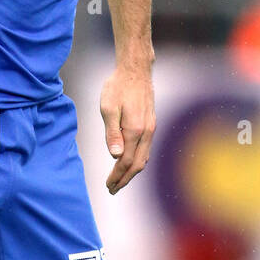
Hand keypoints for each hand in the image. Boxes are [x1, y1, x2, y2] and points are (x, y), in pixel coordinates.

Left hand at [99, 66, 155, 193]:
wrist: (136, 70)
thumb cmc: (118, 87)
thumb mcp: (108, 108)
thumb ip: (111, 133)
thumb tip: (114, 155)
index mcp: (134, 130)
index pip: (125, 161)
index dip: (116, 176)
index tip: (108, 185)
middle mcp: (146, 132)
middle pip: (137, 165)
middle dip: (124, 179)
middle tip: (112, 189)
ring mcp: (150, 128)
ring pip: (143, 158)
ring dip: (132, 172)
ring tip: (120, 180)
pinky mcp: (151, 124)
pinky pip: (146, 149)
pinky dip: (138, 161)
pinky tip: (130, 163)